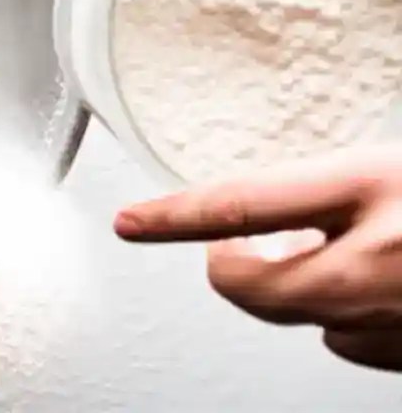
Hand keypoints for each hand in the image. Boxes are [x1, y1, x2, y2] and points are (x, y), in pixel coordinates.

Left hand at [114, 146, 401, 370]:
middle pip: (252, 287)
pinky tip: (381, 284)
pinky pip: (353, 341)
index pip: (241, 206)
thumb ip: (329, 181)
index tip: (129, 222)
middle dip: (235, 266)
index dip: (174, 216)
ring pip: (306, 317)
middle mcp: (379, 263)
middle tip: (243, 242)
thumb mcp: (389, 162)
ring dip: (305, 287)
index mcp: (371, 185)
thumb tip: (265, 198)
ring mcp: (394, 318)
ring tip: (345, 250)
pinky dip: (352, 315)